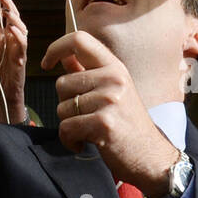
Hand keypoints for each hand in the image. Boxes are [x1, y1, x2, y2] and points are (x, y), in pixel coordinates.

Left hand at [0, 0, 27, 123]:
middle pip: (12, 18)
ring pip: (20, 28)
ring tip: (6, 11)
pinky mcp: (20, 58)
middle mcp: (9, 40)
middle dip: (8, 5)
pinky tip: (11, 28)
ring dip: (14, 18)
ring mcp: (16, 48)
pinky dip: (18, 35)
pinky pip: (22, 44)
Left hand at [42, 29, 176, 197]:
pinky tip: (84, 143)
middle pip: (62, 83)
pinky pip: (66, 127)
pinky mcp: (103, 123)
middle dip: (65, 103)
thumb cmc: (128, 125)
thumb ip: (87, 73)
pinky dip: (69, 140)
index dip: (56, 48)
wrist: (151, 157)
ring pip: (62, 107)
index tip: (46, 63)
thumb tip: (63, 56)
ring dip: (69, 124)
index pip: (79, 40)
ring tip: (89, 130)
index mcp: (115, 67)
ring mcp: (109, 100)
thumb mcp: (113, 91)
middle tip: (86, 116)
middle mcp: (113, 78)